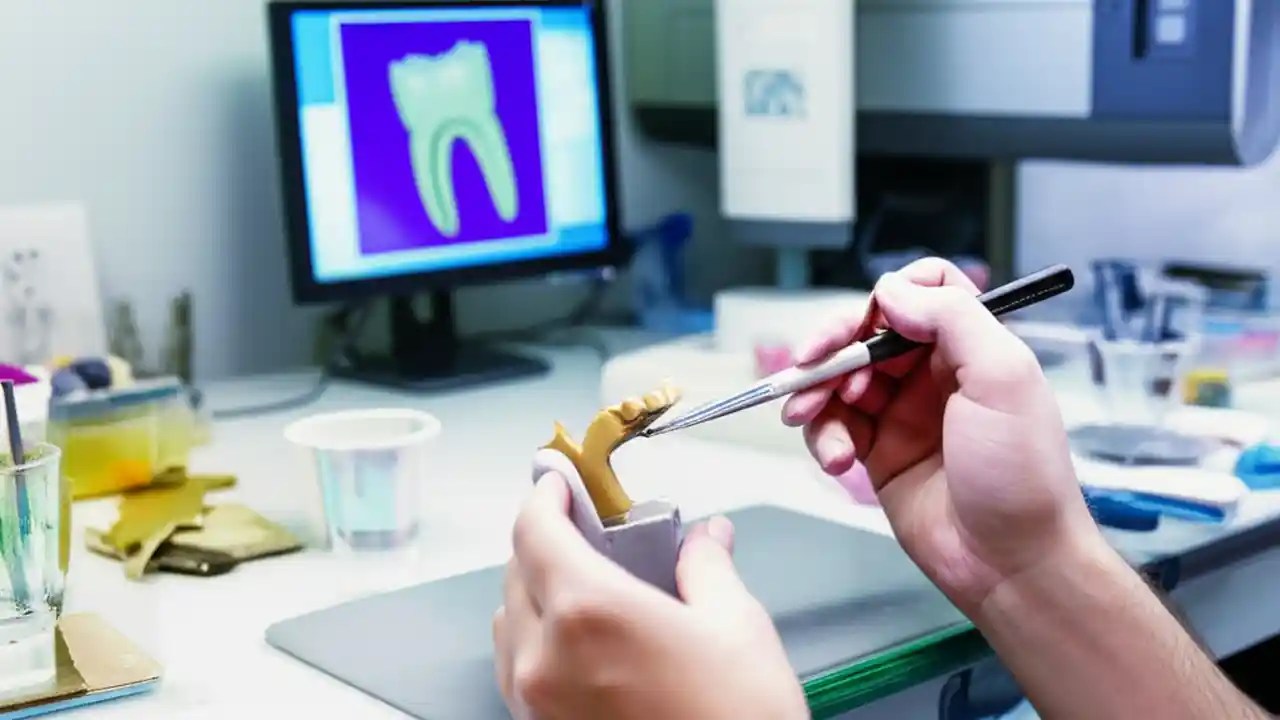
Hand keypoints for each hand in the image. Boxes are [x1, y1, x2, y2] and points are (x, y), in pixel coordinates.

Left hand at [494, 474, 806, 719]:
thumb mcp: (737, 628)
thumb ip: (706, 568)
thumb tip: (707, 537)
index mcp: (588, 610)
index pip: (534, 529)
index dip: (543, 494)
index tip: (556, 477)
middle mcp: (544, 655)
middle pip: (517, 571)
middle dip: (546, 539)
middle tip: (587, 528)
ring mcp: (535, 702)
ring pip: (509, 622)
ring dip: (535, 590)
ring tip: (585, 585)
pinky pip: (517, 669)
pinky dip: (536, 639)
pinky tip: (581, 642)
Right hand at [782, 258, 1099, 613]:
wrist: (1012, 563)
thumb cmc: (1023, 475)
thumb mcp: (1003, 378)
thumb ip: (952, 318)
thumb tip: (892, 289)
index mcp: (970, 346)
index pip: (922, 292)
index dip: (887, 297)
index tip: (867, 324)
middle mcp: (933, 374)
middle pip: (866, 332)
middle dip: (831, 345)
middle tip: (807, 364)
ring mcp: (903, 414)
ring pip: (840, 378)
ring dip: (816, 393)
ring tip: (806, 417)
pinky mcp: (878, 454)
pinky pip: (834, 427)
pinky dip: (823, 436)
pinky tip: (835, 459)